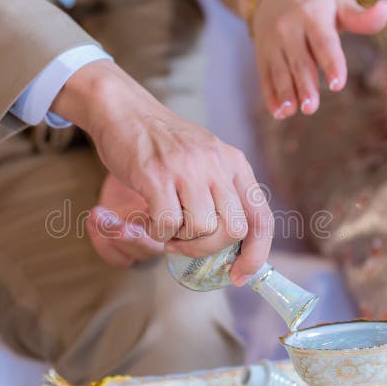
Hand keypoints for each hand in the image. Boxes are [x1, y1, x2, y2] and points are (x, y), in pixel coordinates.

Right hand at [52, 60, 272, 284]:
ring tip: (166, 224)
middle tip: (185, 243)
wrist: (125, 110)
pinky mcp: (157, 175)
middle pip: (234, 230)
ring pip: (202, 230)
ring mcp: (187, 168)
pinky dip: (157, 232)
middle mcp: (217, 164)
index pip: (261, 218)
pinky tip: (150, 218)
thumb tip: (233, 244)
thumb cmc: (163, 144)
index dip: (256, 254)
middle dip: (209, 249)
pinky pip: (168, 224)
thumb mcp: (205, 159)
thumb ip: (221, 193)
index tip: (239, 274)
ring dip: (181, 239)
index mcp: (235, 163)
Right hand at [250, 0, 386, 118]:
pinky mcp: (261, 55)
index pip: (323, 41)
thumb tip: (386, 9)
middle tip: (311, 108)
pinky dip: (270, 95)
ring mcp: (272, 42)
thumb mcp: (338, 2)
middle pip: (299, 61)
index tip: (337, 85)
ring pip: (280, 71)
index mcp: (312, 13)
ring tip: (291, 111)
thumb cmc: (315, 2)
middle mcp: (289, 28)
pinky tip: (278, 112)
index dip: (331, 63)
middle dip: (304, 85)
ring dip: (285, 92)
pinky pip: (265, 76)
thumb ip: (361, 16)